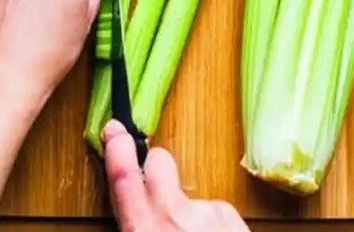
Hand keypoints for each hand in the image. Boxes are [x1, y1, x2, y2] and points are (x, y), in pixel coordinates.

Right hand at [102, 121, 248, 231]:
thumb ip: (136, 226)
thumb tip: (134, 216)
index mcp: (144, 231)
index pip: (125, 176)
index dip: (118, 148)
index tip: (116, 131)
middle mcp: (177, 218)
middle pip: (161, 162)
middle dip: (155, 162)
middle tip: (153, 177)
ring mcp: (211, 216)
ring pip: (195, 200)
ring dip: (192, 214)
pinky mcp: (237, 223)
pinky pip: (220, 217)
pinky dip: (216, 229)